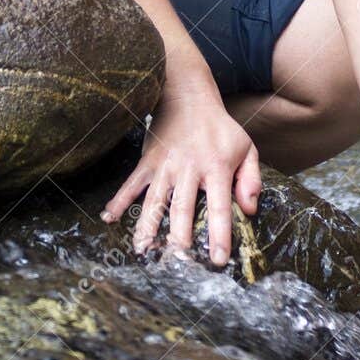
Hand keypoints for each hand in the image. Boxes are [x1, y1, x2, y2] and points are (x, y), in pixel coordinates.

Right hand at [99, 69, 260, 265]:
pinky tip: (108, 218)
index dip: (219, 233)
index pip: (219, 206)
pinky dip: (118, 199)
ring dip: (147, 225)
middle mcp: (189, 168)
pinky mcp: (148, 161)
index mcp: (216, 167)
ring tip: (143, 251)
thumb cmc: (221, 130)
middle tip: (177, 260)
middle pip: (182, 206)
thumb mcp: (246, 148)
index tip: (217, 259)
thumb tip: (249, 210)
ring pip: (155, 199)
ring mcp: (165, 165)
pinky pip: (131, 183)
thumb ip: (251, 179)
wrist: (190, 99)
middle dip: (179, 235)